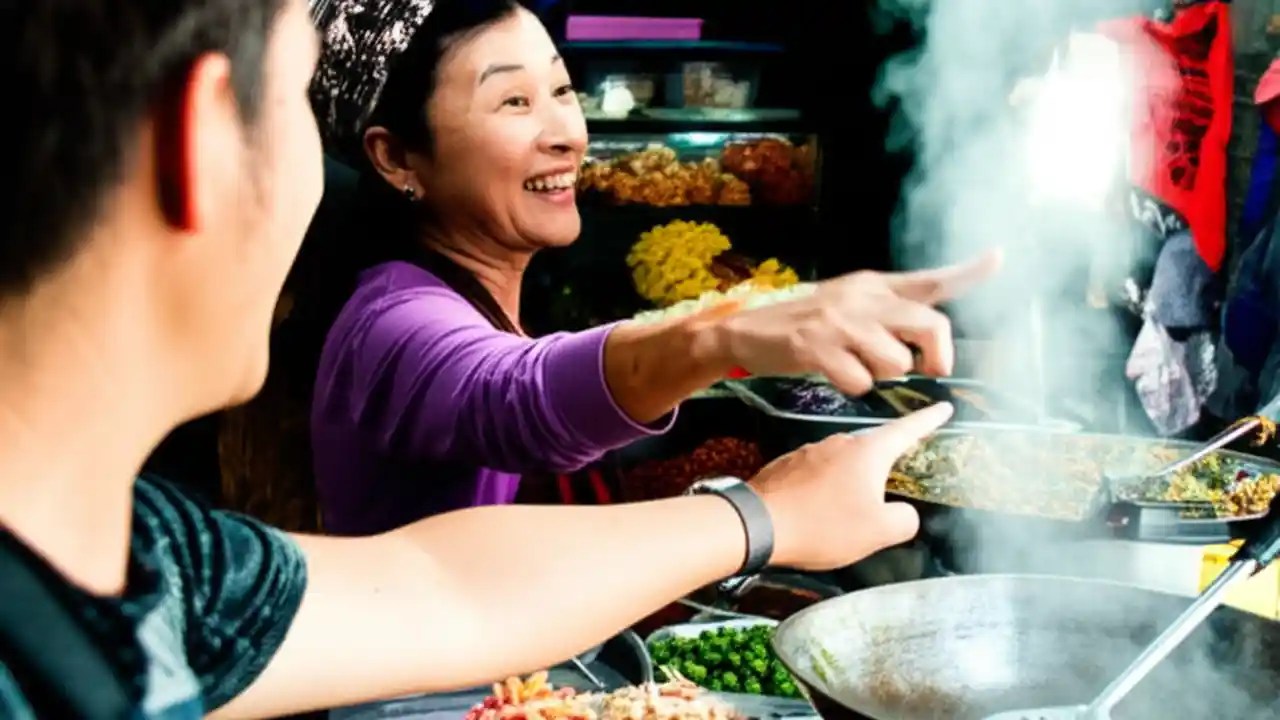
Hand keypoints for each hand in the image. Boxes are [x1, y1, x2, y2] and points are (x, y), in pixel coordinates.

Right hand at [697, 250, 1001, 394]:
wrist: (745, 332)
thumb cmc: (803, 323)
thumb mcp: (847, 303)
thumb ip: (887, 311)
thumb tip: (927, 339)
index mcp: (873, 285)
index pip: (930, 279)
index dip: (969, 271)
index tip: (1000, 257)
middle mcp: (861, 297)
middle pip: (929, 325)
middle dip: (937, 356)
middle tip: (930, 370)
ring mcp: (839, 321)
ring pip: (896, 362)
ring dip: (883, 375)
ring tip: (858, 366)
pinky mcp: (817, 345)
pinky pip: (860, 380)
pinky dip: (853, 386)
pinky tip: (835, 375)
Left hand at [748, 403, 953, 570]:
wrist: (758, 523)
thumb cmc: (824, 524)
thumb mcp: (878, 531)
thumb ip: (903, 520)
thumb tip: (903, 513)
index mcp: (868, 452)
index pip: (907, 429)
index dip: (929, 419)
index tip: (944, 406)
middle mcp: (839, 442)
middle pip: (874, 447)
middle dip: (887, 460)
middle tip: (899, 473)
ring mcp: (810, 450)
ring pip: (844, 461)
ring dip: (853, 479)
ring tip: (853, 507)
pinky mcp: (787, 464)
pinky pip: (818, 472)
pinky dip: (827, 486)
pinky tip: (822, 508)